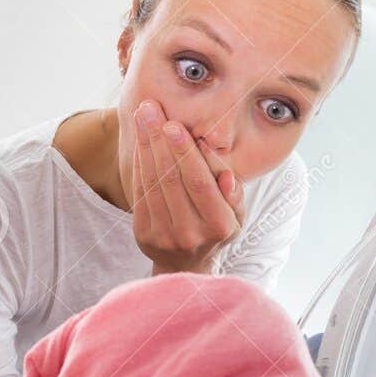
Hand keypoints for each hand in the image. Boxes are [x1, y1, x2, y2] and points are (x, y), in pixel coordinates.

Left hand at [129, 98, 244, 273]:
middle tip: (150, 109)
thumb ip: (232, 190)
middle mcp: (191, 233)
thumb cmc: (216, 229)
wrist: (187, 267)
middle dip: (159, 140)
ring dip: (145, 146)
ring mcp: (164, 236)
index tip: (173, 124)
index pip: (199, 183)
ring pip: (152, 182)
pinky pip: (139, 191)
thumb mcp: (236, 214)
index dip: (184, 153)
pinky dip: (139, 163)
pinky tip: (140, 140)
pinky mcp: (143, 234)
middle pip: (172, 179)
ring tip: (142, 116)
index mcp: (219, 226)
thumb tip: (220, 167)